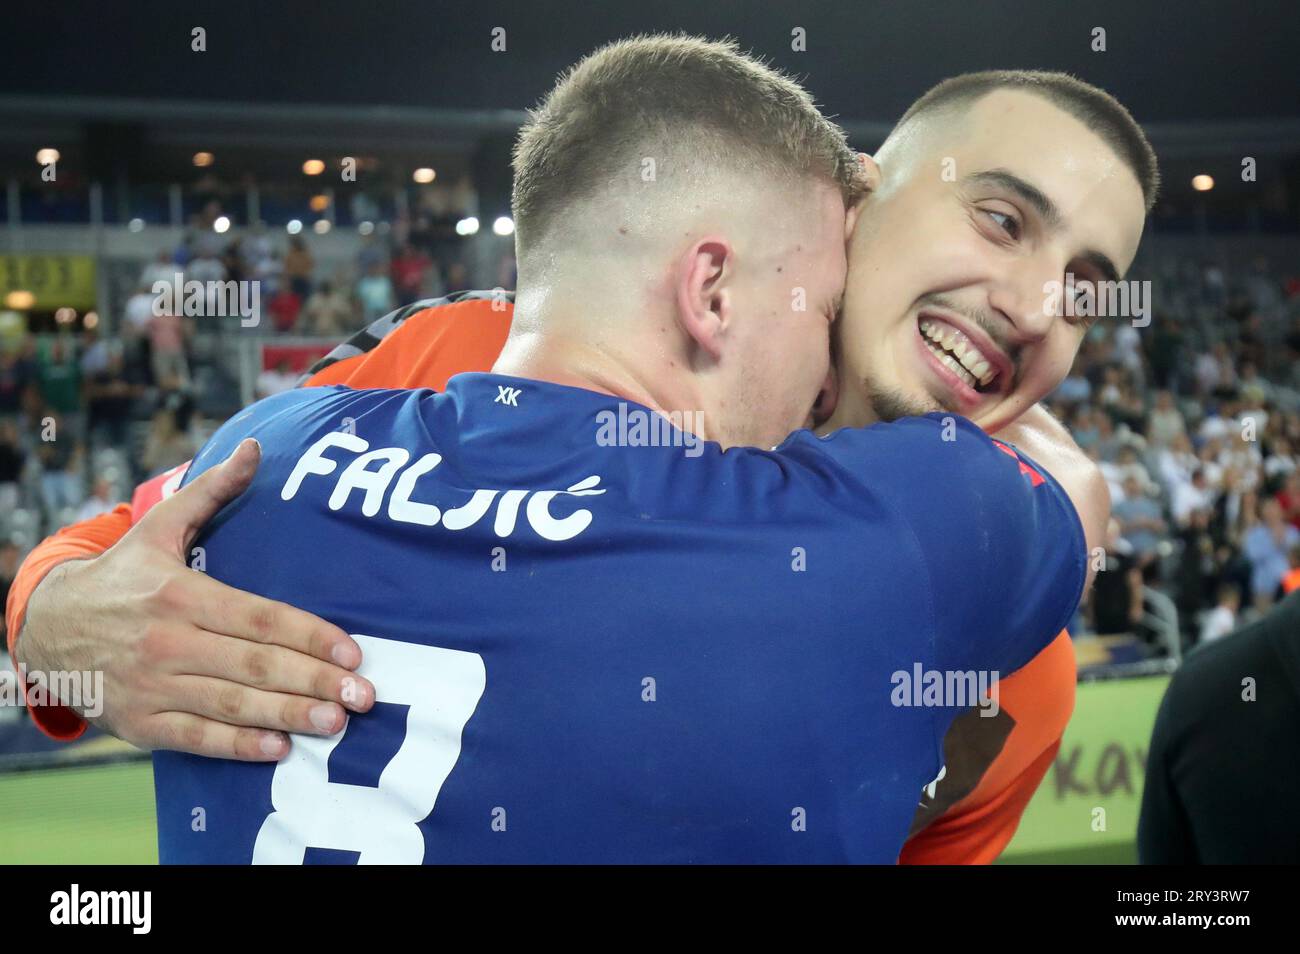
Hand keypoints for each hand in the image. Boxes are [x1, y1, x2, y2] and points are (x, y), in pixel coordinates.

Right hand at [15, 438, 374, 759]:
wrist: (43, 626)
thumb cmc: (120, 577)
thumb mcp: (158, 527)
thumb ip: (211, 491)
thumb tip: (255, 447)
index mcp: (180, 595)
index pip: (259, 618)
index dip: (309, 636)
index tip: (352, 653)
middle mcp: (168, 642)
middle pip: (254, 665)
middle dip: (313, 682)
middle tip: (363, 697)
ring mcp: (152, 686)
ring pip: (230, 705)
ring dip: (287, 716)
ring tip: (335, 723)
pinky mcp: (139, 724)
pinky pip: (194, 738)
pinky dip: (236, 746)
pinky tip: (278, 749)